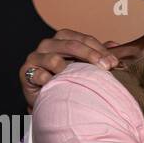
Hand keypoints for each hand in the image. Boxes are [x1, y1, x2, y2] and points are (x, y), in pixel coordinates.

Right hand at [19, 28, 143, 107]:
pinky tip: (56, 83)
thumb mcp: (85, 69)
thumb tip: (117, 45)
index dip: (98, 48)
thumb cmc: (68, 83)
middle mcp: (48, 46)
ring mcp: (36, 59)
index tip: (113, 62)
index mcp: (63, 41)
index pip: (81, 38)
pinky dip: (47, 78)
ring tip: (78, 76)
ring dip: (68, 65)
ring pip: (51, 56)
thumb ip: (99, 55)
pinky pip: (37, 73)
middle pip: (68, 43)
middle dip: (89, 54)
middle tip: (104, 66)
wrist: (49, 103)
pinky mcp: (26, 73)